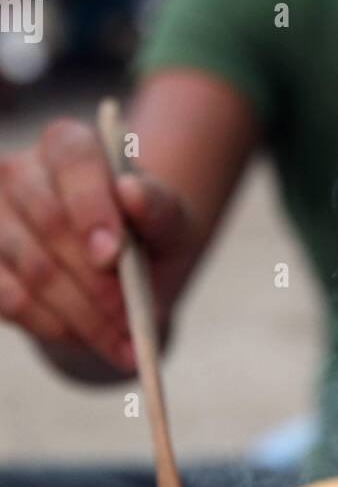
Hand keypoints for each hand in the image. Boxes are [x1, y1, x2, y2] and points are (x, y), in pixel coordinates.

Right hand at [0, 118, 194, 373]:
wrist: (120, 271)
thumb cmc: (146, 235)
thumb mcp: (171, 223)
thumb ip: (160, 207)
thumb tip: (131, 192)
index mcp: (69, 145)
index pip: (73, 162)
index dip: (91, 208)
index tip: (113, 255)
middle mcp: (20, 172)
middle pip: (49, 222)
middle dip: (94, 280)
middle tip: (130, 319)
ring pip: (32, 268)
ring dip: (81, 314)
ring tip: (122, 341)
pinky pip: (9, 298)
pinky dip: (52, 326)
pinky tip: (86, 339)